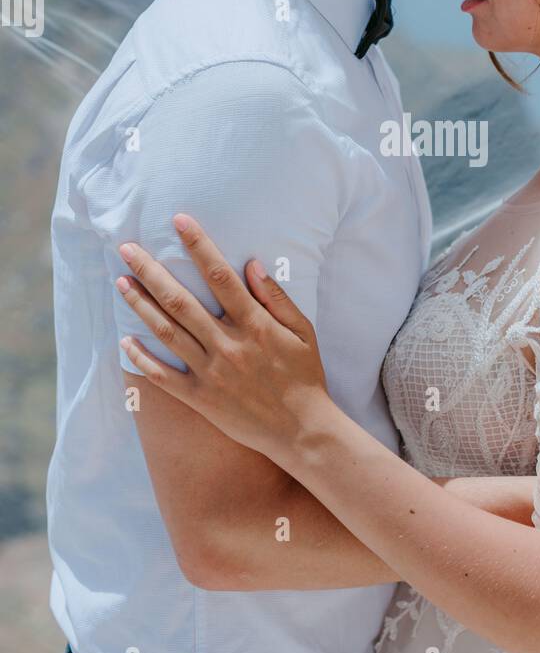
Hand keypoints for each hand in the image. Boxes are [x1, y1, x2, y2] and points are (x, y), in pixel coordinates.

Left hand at [114, 214, 328, 463]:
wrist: (302, 430)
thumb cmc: (305, 376)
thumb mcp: (303, 331)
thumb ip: (277, 298)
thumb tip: (252, 264)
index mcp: (255, 325)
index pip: (220, 276)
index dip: (198, 246)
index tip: (179, 222)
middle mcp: (228, 346)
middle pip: (180, 302)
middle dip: (151, 271)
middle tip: (127, 249)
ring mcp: (212, 374)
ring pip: (166, 333)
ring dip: (140, 306)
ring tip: (121, 282)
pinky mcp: (202, 399)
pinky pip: (164, 378)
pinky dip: (142, 359)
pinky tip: (125, 341)